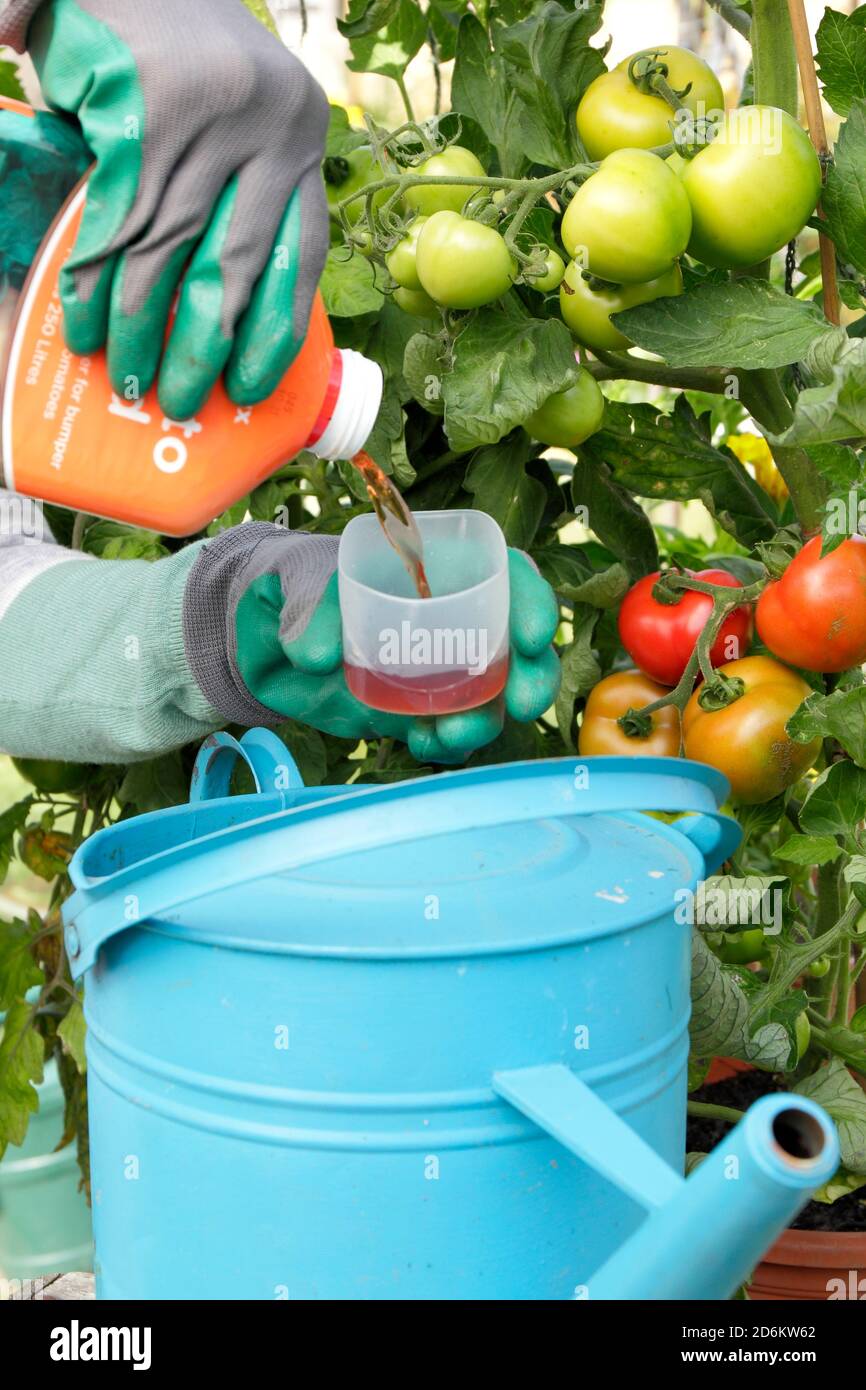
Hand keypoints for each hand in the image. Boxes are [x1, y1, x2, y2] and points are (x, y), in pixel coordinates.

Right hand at [27, 0, 329, 419]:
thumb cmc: (177, 61)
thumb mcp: (227, 126)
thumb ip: (235, 200)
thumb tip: (222, 313)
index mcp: (300, 136)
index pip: (301, 254)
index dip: (276, 330)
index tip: (251, 387)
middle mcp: (268, 128)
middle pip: (235, 268)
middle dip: (204, 346)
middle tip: (179, 401)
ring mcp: (208, 120)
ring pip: (168, 252)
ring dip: (141, 326)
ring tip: (126, 377)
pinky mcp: (146, 112)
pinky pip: (116, 220)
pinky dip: (95, 279)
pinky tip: (84, 324)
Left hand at [184, 526, 561, 764]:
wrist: (269, 644)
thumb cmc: (296, 591)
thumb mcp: (298, 586)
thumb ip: (311, 609)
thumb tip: (316, 653)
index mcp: (439, 569)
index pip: (506, 575)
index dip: (531, 599)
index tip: (533, 634)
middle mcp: (455, 618)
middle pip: (519, 642)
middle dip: (534, 674)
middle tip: (525, 702)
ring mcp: (444, 668)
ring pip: (494, 696)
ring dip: (486, 718)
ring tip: (451, 734)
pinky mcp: (424, 710)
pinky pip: (454, 730)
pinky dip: (448, 742)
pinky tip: (424, 743)